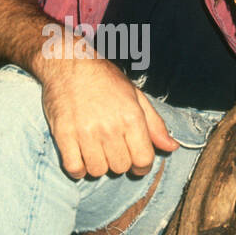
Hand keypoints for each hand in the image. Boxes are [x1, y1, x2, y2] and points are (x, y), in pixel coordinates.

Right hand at [38, 52, 178, 178]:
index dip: (142, 166)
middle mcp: (109, 127)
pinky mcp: (63, 135)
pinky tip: (81, 157)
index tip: (136, 162)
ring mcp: (85, 132)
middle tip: (113, 149)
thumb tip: (172, 147)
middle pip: (120, 167)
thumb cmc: (105, 79)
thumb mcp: (136, 96)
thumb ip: (155, 125)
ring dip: (98, 165)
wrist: (69, 63)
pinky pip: (74, 168)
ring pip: (97, 171)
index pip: (143, 160)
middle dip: (120, 162)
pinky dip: (78, 169)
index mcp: (131, 117)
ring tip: (96, 150)